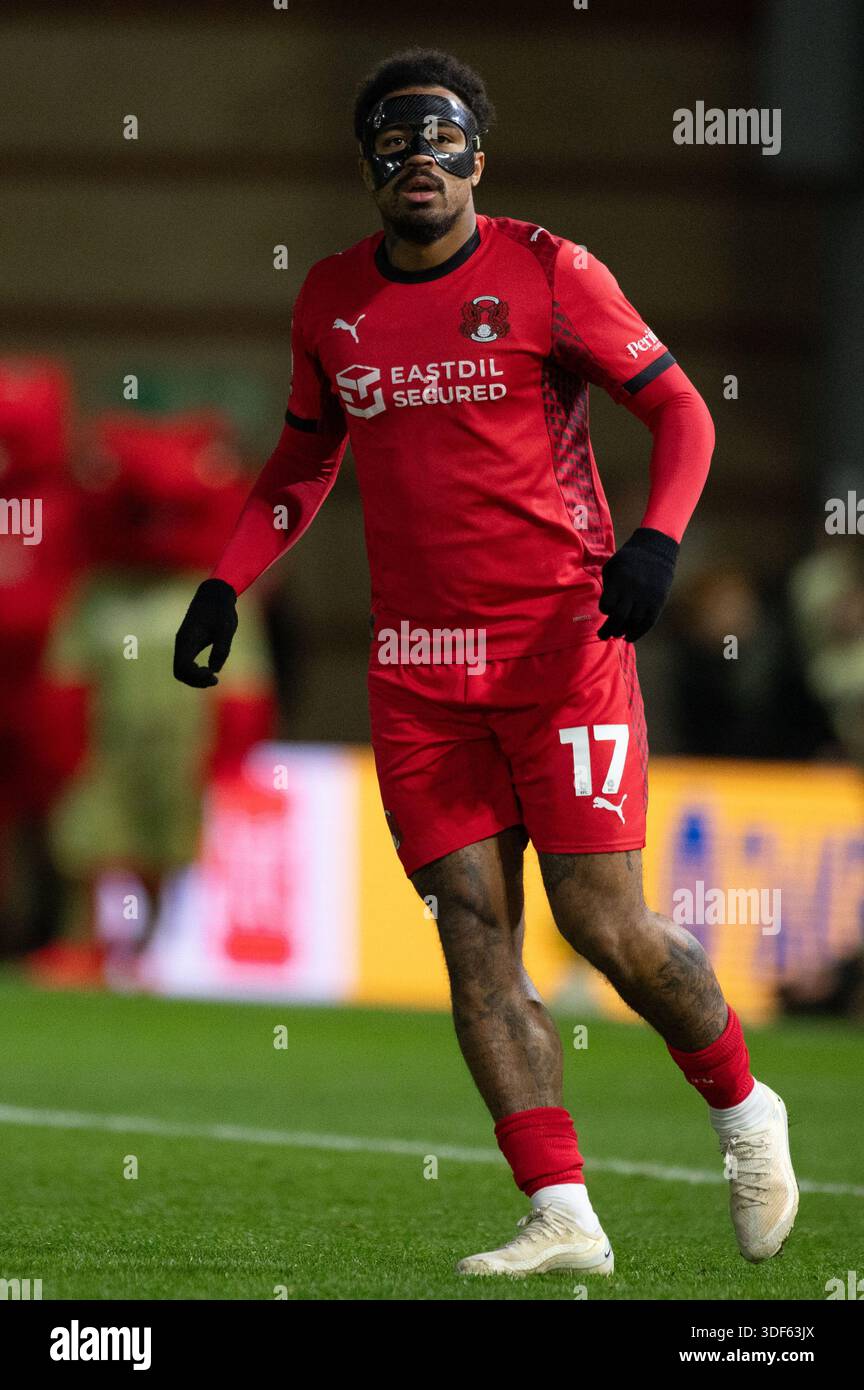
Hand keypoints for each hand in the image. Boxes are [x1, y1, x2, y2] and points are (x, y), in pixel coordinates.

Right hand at [173, 578, 237, 686]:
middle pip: (179, 672)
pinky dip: (195, 673)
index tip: (214, 677)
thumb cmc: (221, 610)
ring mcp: (184, 644)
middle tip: (215, 680)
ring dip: (195, 678)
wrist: (214, 595)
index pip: (183, 667)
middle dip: (195, 681)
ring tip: (213, 677)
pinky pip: (186, 664)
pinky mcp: (189, 645)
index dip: (196, 677)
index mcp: (187, 639)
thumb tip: (215, 670)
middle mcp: (182, 643)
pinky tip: (209, 670)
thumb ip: (221, 649)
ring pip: (181, 670)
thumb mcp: (225, 628)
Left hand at [597, 527, 678, 641]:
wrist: (656, 551)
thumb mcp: (612, 566)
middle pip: (619, 618)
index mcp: (619, 581)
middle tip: (602, 635)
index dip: (604, 609)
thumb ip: (607, 587)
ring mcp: (646, 598)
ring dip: (622, 632)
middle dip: (608, 630)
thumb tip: (605, 609)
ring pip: (633, 623)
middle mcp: (633, 591)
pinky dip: (637, 633)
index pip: (607, 605)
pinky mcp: (657, 603)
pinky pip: (647, 623)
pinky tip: (629, 637)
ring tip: (616, 634)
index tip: (605, 608)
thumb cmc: (628, 560)